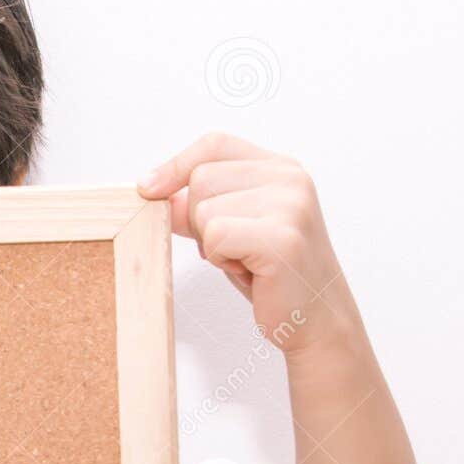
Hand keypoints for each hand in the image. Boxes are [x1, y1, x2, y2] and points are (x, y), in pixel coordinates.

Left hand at [137, 132, 360, 356]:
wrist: (315, 318)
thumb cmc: (272, 274)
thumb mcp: (231, 229)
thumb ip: (200, 204)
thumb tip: (154, 190)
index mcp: (281, 169)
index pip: (214, 145)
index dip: (175, 165)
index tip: (148, 188)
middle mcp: (290, 179)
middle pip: (201, 178)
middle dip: (198, 220)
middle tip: (232, 247)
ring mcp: (290, 205)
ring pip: (203, 210)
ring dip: (211, 245)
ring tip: (245, 260)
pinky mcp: (281, 237)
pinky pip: (215, 236)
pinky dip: (220, 259)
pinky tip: (249, 271)